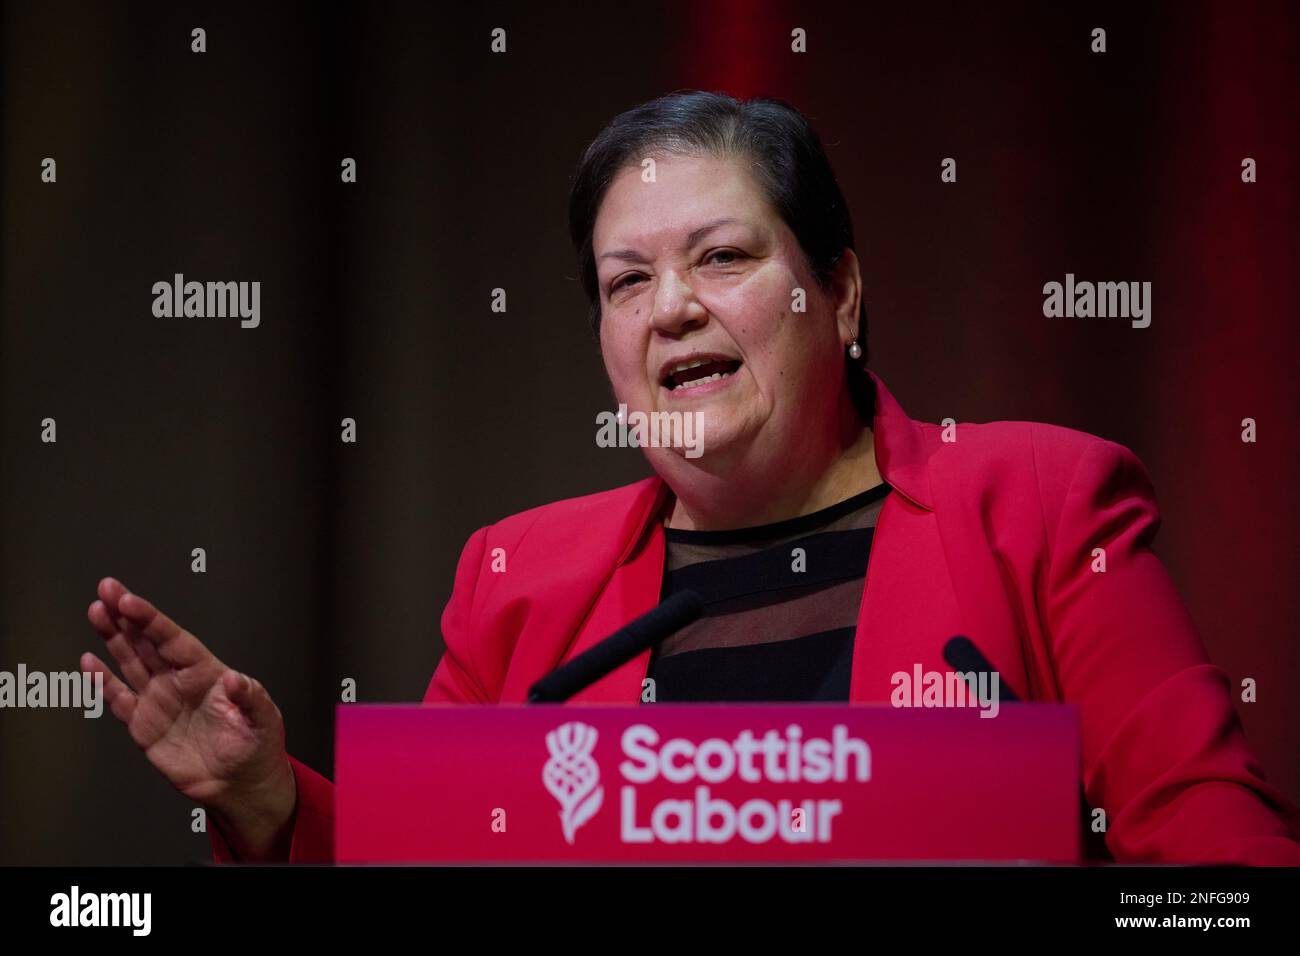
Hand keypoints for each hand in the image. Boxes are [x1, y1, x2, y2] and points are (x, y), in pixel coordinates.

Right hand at [81, 577, 296, 858]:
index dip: (151, 619)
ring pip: (131, 662)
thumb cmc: (256, 744)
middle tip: (106, 590)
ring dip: (113, 638)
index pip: (174, 638)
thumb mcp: (263, 718)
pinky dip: (103, 682)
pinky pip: (120, 699)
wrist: (241, 783)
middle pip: (148, 641)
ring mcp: (159, 701)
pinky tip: (90, 662)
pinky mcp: (145, 726)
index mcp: (207, 672)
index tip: (129, 600)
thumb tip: (234, 681)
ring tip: (96, 611)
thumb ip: (250, 697)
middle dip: (126, 615)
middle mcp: (179, 681)